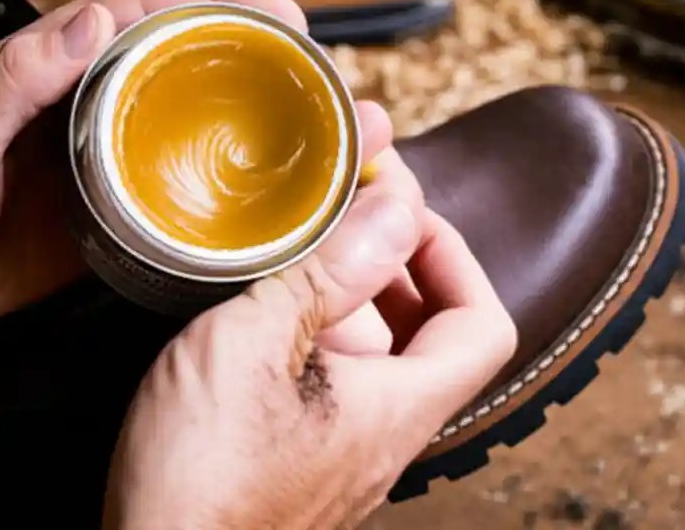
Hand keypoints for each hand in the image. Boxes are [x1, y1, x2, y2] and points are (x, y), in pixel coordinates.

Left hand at [0, 0, 317, 353]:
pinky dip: (223, 197)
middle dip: (262, 58)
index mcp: (45, 70)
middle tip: (326, 83)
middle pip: (187, 63)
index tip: (282, 18)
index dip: (220, 3)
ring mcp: (97, 165)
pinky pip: (173, 199)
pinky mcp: (100, 222)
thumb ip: (10, 85)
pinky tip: (268, 209)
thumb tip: (87, 20)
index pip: (146, 10)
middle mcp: (82, 107)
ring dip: (254, 125)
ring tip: (322, 139)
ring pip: (190, 127)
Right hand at [103, 119, 517, 529]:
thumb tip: (397, 209)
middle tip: (340, 220)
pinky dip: (309, 348)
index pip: (482, 323)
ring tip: (284, 264)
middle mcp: (384, 443)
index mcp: (397, 408)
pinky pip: (329, 398)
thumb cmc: (202, 470)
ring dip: (343, 307)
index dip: (451, 255)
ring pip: (372, 369)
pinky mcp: (296, 475)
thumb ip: (329, 272)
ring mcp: (341, 465)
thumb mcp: (256, 342)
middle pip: (428, 342)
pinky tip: (249, 330)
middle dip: (391, 270)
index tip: (394, 212)